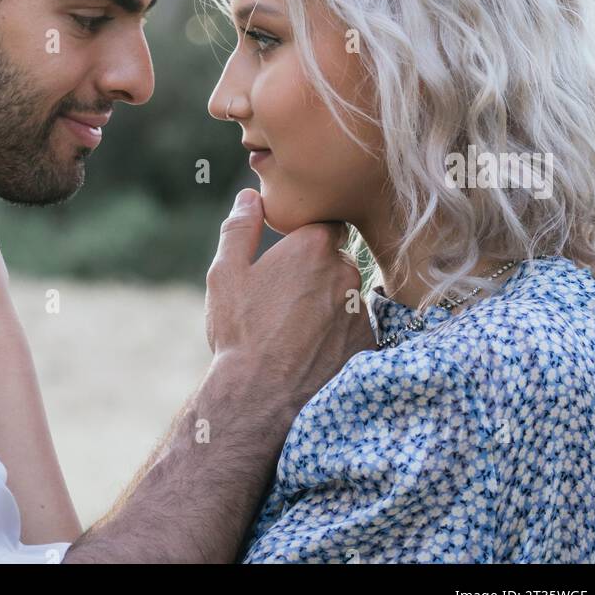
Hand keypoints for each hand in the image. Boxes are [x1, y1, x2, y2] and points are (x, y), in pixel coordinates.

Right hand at [204, 188, 376, 418]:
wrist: (261, 397)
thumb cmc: (240, 331)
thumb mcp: (226, 273)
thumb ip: (240, 227)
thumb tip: (249, 197)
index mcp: (312, 245)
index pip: (324, 224)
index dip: (306, 238)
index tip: (288, 256)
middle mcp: (345, 269)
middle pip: (336, 259)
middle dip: (316, 271)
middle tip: (284, 299)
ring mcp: (360, 307)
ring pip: (345, 294)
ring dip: (328, 304)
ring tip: (294, 331)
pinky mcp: (368, 341)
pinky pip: (355, 327)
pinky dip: (338, 334)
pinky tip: (311, 351)